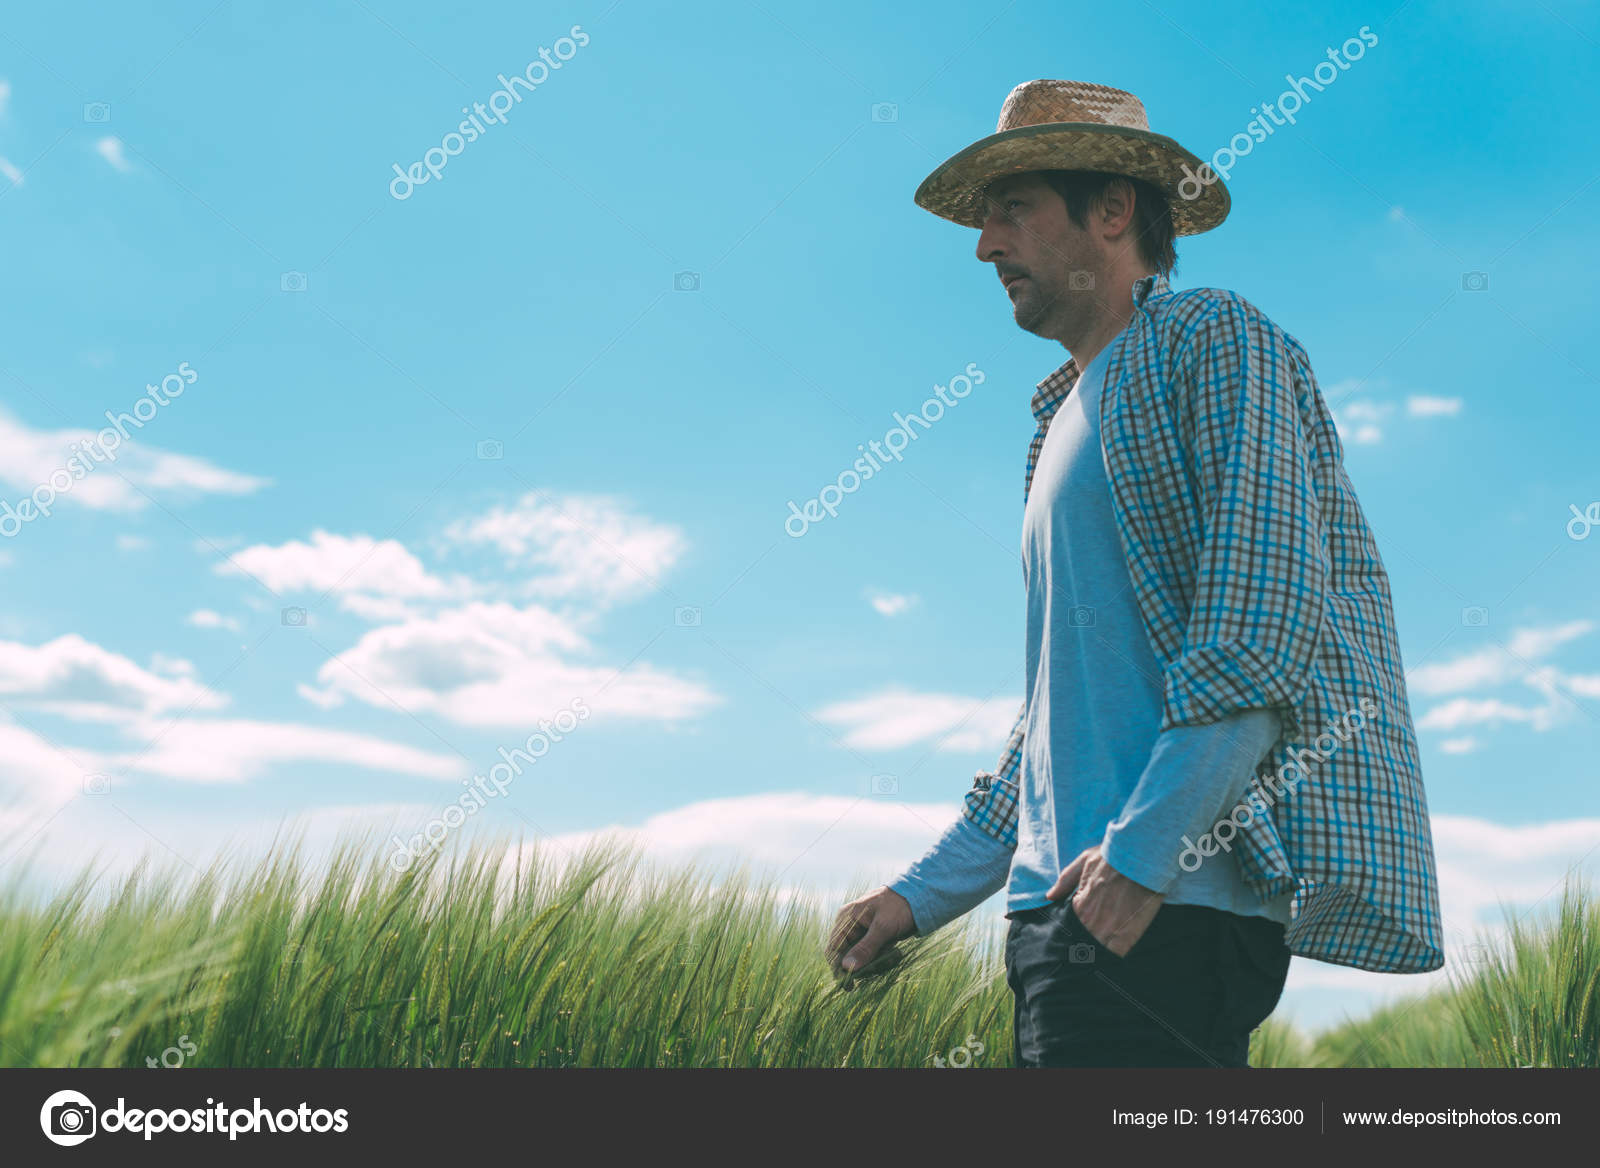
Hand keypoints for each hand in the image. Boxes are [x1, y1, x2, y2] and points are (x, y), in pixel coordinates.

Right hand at [825, 886, 913, 983]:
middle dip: (865, 966)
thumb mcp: (883, 927)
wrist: (920, 897)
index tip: (849, 985)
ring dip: (877, 963)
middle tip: (882, 967)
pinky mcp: (874, 940)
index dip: (838, 968)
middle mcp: (851, 927)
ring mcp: (863, 934)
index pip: (833, 949)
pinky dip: (884, 959)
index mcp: (847, 919)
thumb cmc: (899, 907)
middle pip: (848, 957)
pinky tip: (896, 953)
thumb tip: (846, 968)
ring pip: (862, 959)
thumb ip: (865, 948)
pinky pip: (873, 957)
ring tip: (895, 956)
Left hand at [1046, 846, 1163, 957]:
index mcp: (1080, 905)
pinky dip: (1113, 957)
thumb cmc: (1112, 857)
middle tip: (1080, 955)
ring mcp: (1110, 930)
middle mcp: (1091, 921)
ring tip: (1094, 960)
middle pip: (1082, 944)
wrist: (1140, 859)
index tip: (1071, 940)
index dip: (1070, 936)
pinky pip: (1117, 954)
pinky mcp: (1128, 935)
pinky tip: (1111, 959)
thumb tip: (1050, 896)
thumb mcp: (1084, 861)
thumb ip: (1065, 881)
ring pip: (1097, 951)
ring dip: (1095, 955)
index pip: (1069, 929)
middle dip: (1081, 949)